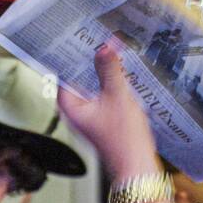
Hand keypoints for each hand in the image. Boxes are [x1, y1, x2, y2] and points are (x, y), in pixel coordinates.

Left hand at [58, 43, 160, 183]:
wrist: (137, 167)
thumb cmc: (124, 138)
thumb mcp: (118, 96)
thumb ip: (110, 69)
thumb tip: (104, 46)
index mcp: (70, 106)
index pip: (64, 71)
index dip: (72, 53)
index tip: (80, 35)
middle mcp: (75, 111)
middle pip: (78, 77)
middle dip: (89, 60)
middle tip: (98, 38)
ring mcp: (88, 115)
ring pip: (91, 85)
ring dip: (100, 71)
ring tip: (110, 50)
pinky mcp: (101, 119)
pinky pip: (101, 94)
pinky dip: (108, 83)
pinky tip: (120, 72)